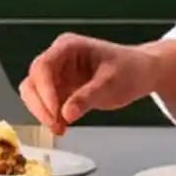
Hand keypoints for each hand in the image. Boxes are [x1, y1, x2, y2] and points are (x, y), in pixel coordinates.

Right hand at [19, 33, 157, 135]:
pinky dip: (50, 117)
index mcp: (68, 47)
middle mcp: (58, 59)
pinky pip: (46, 104)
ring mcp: (58, 74)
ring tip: (60, 128)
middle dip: (41, 104)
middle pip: (33, 80)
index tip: (55, 112)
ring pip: (35, 93)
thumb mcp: (112, 83)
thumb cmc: (129, 68)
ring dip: (42, 112)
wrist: (141, 72)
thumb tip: (66, 114)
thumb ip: (88, 97)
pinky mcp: (61, 89)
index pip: (44, 66)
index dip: (44, 90)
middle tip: (55, 124)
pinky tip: (62, 127)